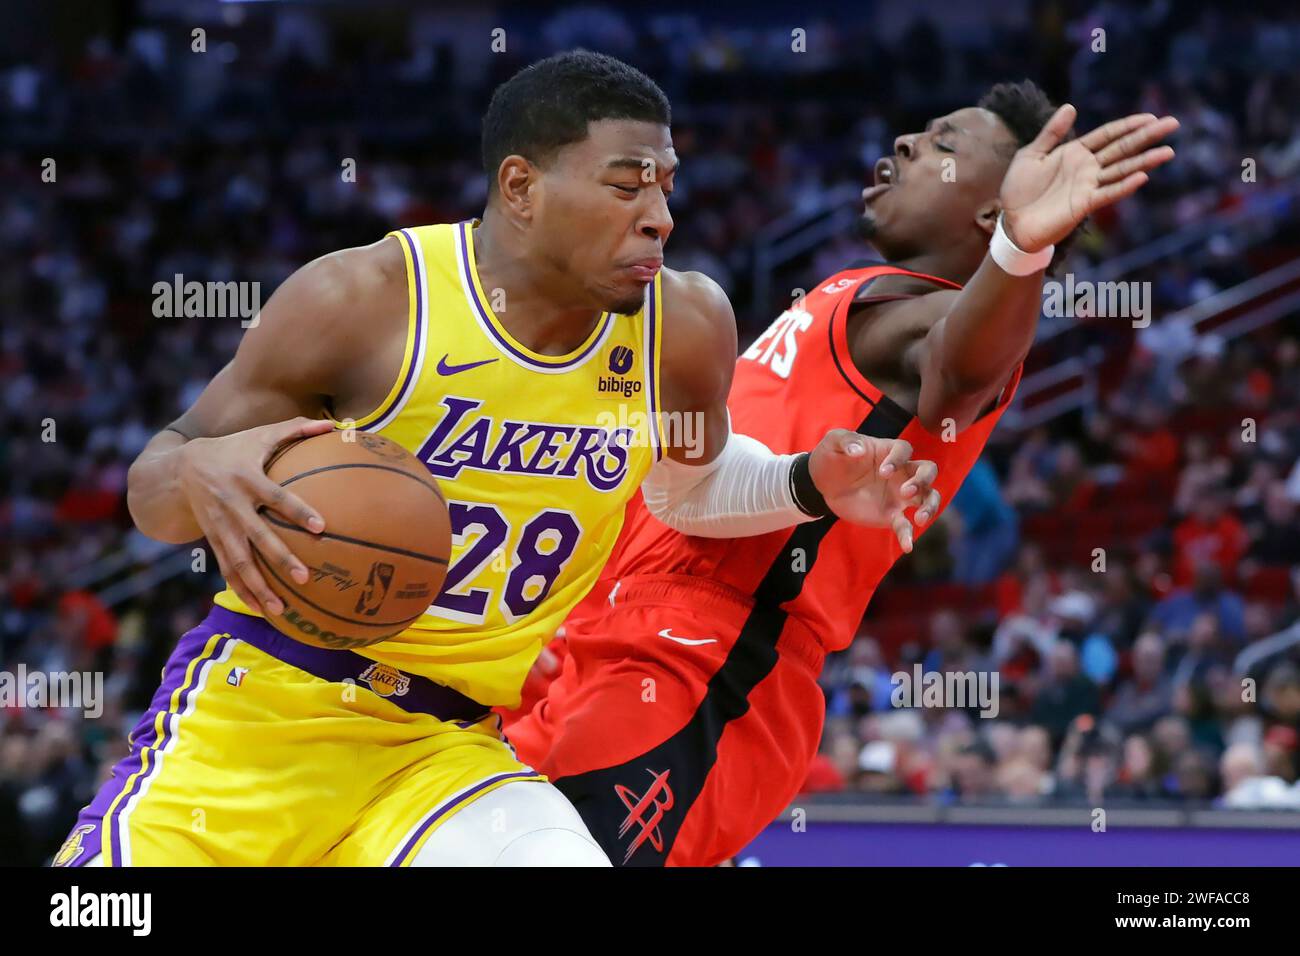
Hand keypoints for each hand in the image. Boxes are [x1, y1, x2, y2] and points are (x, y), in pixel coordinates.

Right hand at [175, 416, 334, 613]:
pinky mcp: (212, 541)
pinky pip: (227, 570)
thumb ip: (296, 429)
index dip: (297, 511)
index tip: (320, 526)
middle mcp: (232, 506)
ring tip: (281, 609)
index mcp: (247, 478)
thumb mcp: (260, 434)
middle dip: (279, 558)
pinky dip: (243, 591)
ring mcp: (220, 527)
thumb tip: (335, 423)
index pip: (276, 497)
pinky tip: (261, 609)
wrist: (180, 468)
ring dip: (258, 587)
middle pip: (257, 536)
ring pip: (238, 561)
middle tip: (304, 577)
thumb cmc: (233, 449)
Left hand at [807, 429, 939, 551]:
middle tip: (906, 492)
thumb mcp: (833, 442)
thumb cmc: (831, 457)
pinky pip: (905, 525)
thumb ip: (846, 441)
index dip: (898, 459)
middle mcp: (900, 472)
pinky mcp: (890, 515)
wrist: (822, 484)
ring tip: (920, 519)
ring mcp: (898, 495)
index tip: (883, 472)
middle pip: (927, 471)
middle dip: (923, 481)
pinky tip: (907, 545)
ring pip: (928, 497)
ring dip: (929, 506)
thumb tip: (859, 449)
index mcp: (888, 451)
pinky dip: (907, 535)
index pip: (904, 449)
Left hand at [1000, 105, 1178, 252]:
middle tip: (1172, 123)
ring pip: (1122, 170)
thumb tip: (1070, 106)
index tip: (1150, 116)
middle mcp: (1087, 168)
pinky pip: (1108, 193)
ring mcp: (1088, 186)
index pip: (1108, 135)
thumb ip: (1051, 133)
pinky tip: (1142, 177)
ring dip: (1145, 161)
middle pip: (1122, 148)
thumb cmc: (1018, 190)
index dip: (1128, 125)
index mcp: (1075, 152)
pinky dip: (1124, 186)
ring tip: (1168, 152)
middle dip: (1146, 136)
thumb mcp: (1031, 155)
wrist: (1011, 222)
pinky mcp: (1084, 205)